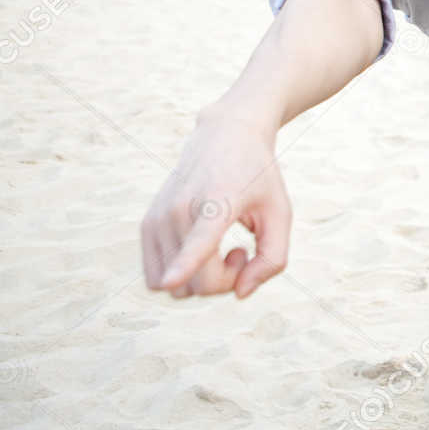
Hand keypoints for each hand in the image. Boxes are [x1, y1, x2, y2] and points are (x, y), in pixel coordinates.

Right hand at [140, 107, 290, 299]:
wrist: (226, 135)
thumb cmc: (258, 177)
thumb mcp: (281, 212)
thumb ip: (273, 258)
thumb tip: (239, 294)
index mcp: (219, 203)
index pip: (199, 239)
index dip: (185, 264)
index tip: (172, 280)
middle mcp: (180, 210)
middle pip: (196, 284)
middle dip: (225, 281)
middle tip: (242, 251)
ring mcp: (157, 218)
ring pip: (173, 288)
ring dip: (202, 280)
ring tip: (222, 247)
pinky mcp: (146, 225)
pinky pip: (155, 278)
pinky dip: (180, 276)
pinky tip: (201, 249)